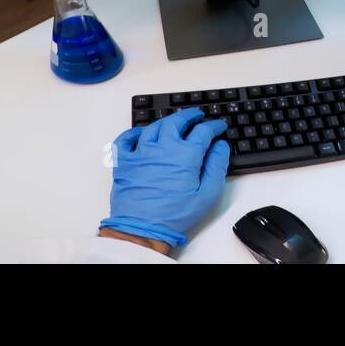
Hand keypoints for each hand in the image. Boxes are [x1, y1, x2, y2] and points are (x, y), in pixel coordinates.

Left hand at [100, 108, 230, 249]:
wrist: (142, 230)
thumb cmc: (174, 215)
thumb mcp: (207, 193)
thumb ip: (216, 166)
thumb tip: (220, 147)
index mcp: (185, 154)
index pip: (203, 131)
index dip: (213, 126)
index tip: (218, 126)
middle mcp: (163, 148)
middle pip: (177, 121)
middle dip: (190, 116)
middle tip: (197, 116)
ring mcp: (141, 153)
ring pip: (154, 126)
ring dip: (166, 121)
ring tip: (173, 122)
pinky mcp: (124, 162)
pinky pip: (126, 139)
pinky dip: (134, 133)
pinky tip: (141, 134)